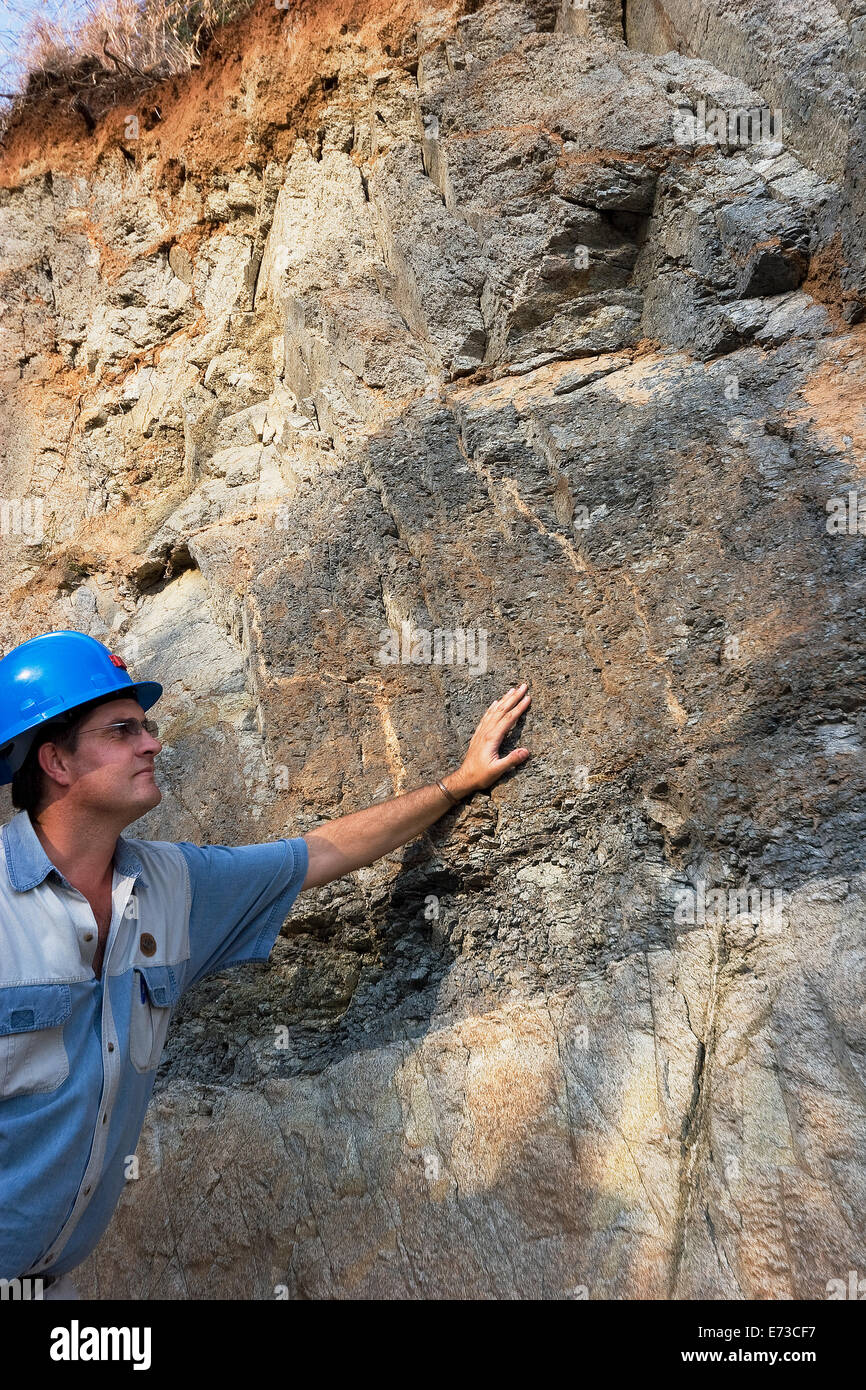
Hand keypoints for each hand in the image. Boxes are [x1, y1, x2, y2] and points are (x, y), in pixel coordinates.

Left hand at [444, 682, 531, 796]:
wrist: (464, 777)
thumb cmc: (480, 775)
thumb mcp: (497, 770)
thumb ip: (511, 760)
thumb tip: (526, 751)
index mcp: (492, 738)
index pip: (509, 718)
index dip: (519, 708)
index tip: (528, 698)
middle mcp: (486, 731)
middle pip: (502, 710)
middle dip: (514, 697)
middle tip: (523, 686)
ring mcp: (482, 732)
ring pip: (494, 711)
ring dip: (504, 699)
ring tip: (512, 689)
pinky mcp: (479, 735)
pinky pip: (486, 716)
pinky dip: (492, 707)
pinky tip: (495, 703)